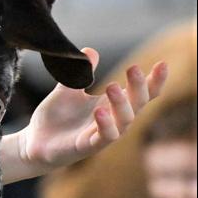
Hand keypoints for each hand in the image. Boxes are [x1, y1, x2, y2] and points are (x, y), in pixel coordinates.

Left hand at [14, 48, 167, 172]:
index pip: (141, 94)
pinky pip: (104, 138)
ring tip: (112, 86)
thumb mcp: (68, 88)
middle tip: (134, 68)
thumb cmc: (56, 118)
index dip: (154, 81)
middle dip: (139, 87)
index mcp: (112, 105)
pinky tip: (100, 111)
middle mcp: (113, 120)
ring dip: (122, 104)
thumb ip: (81, 71)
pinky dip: (105, 125)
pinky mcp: (88, 147)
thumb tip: (91, 50)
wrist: (34, 142)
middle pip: (138, 105)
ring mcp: (102, 135)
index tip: (162, 64)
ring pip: (124, 122)